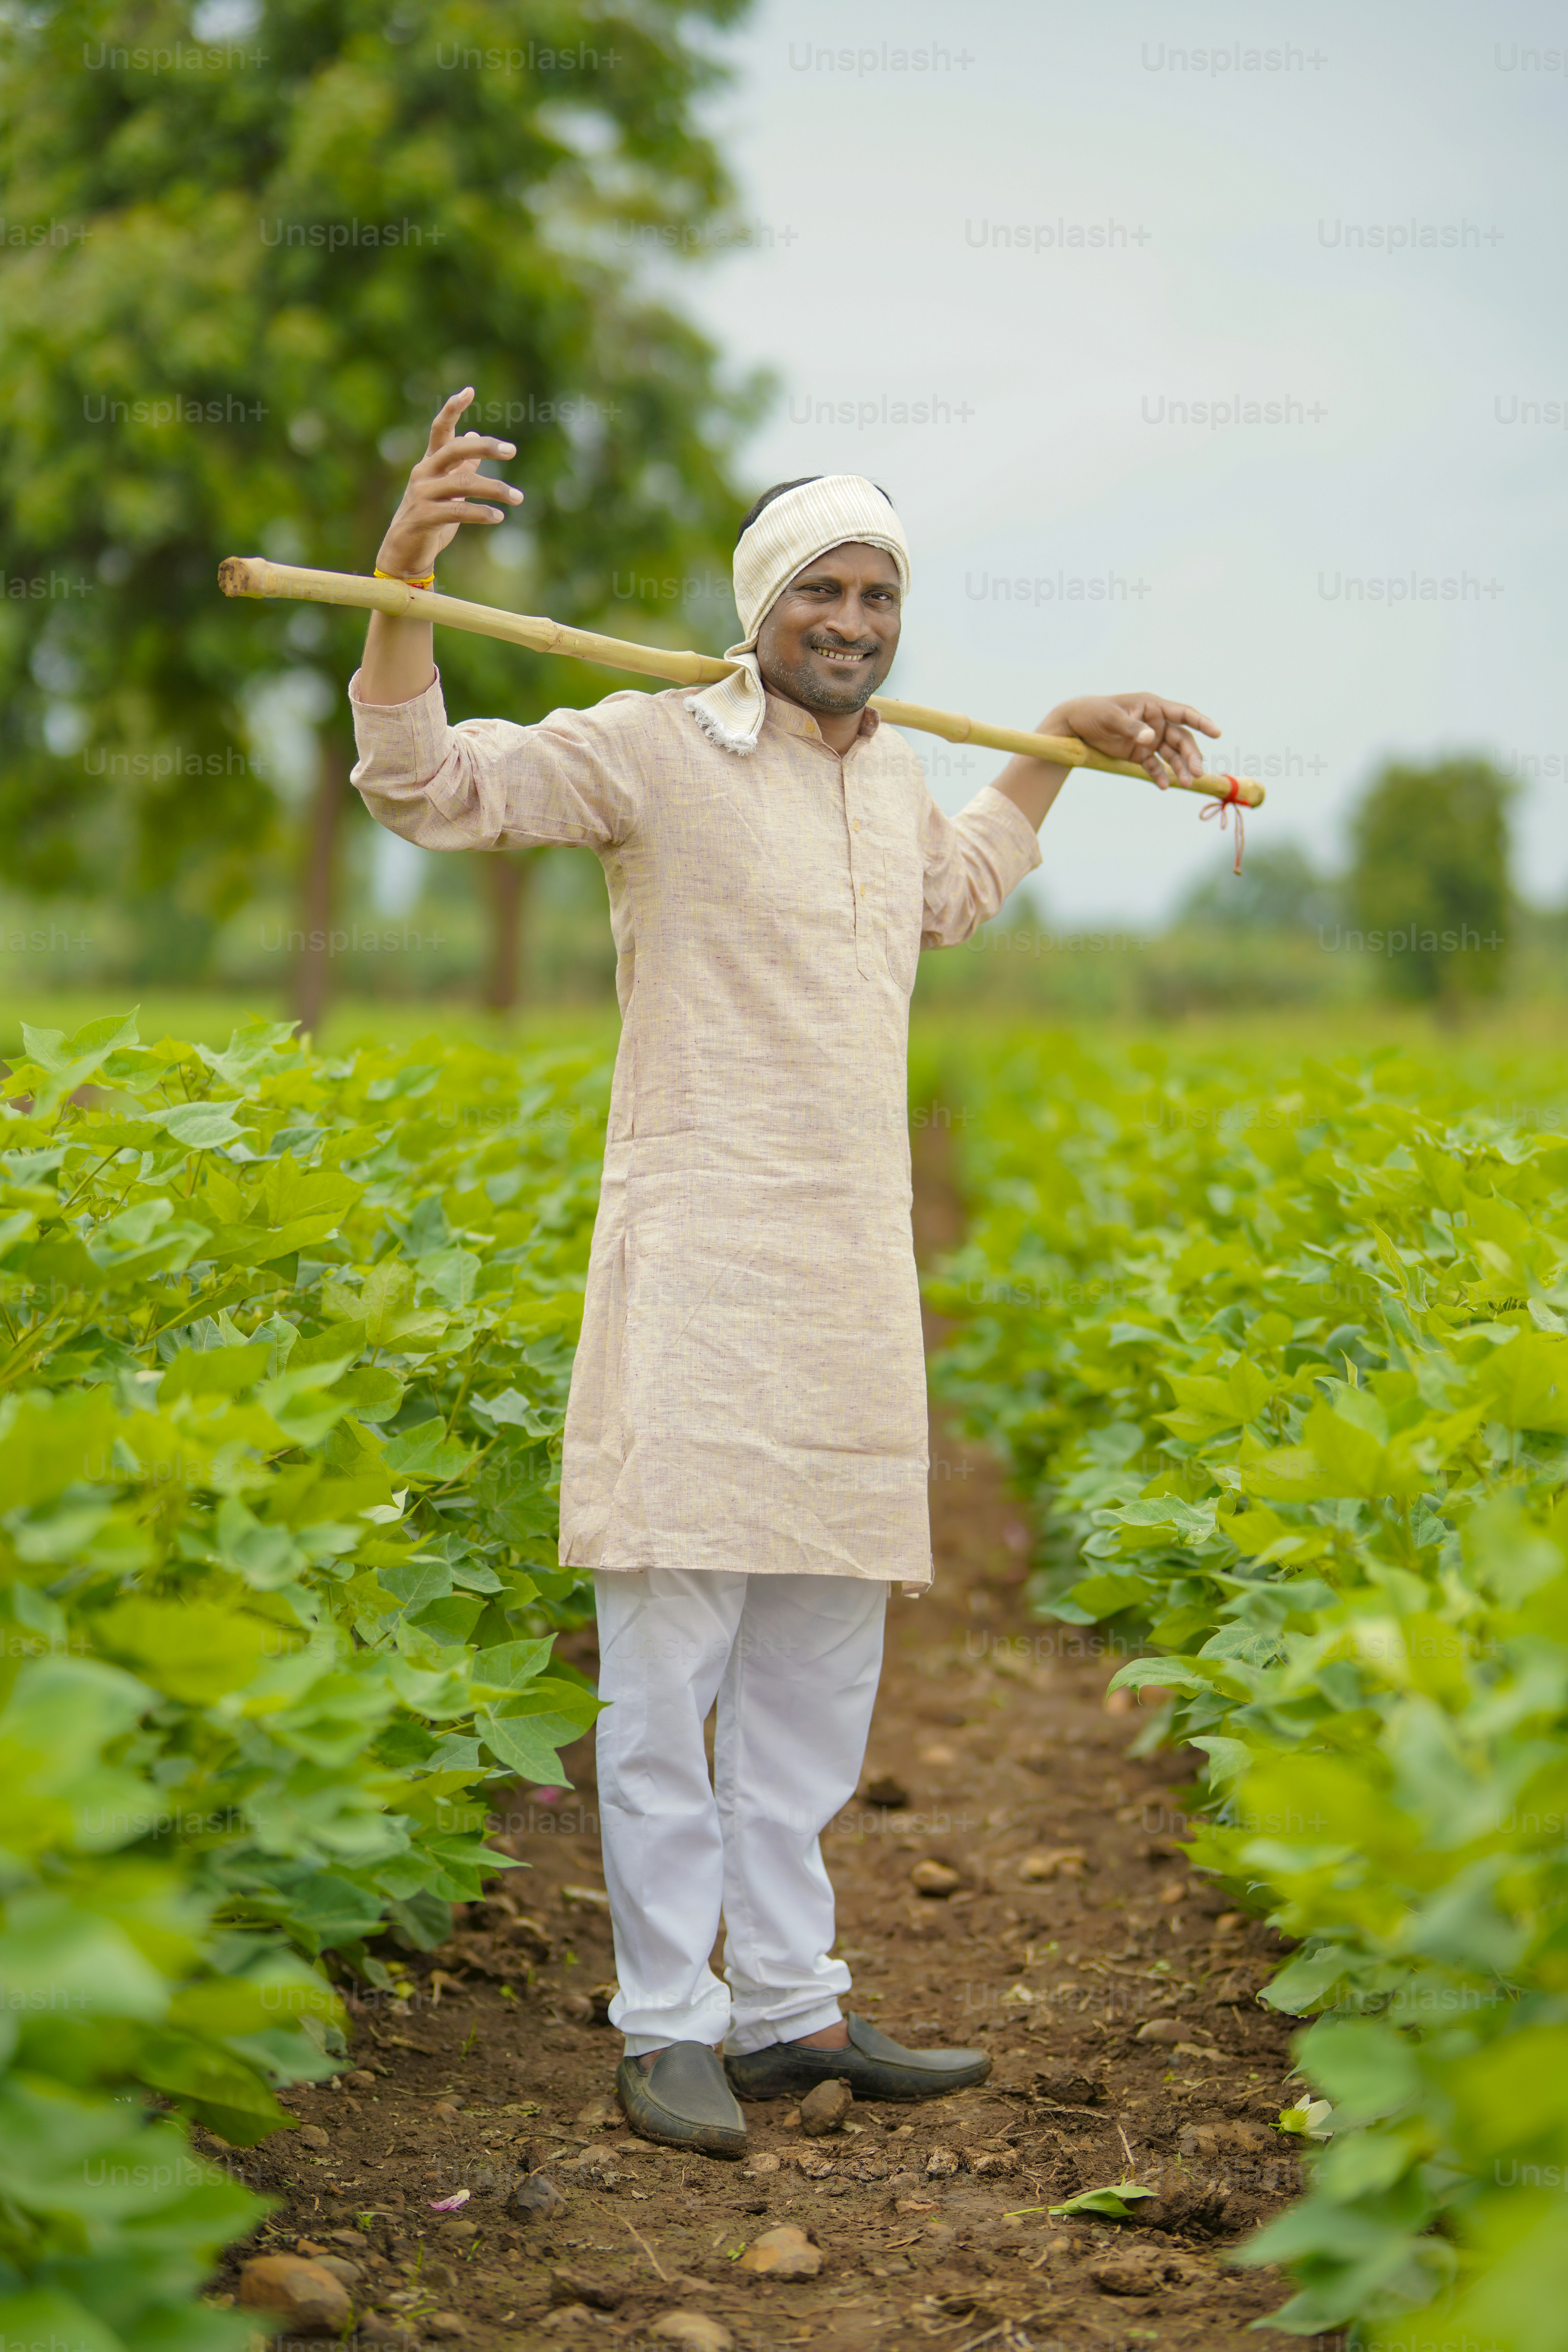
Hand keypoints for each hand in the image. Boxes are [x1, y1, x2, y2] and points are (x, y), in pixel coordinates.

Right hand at [374, 388, 524, 578]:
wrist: (404, 552)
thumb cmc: (430, 518)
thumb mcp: (448, 489)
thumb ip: (462, 465)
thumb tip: (474, 435)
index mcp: (430, 463)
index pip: (440, 429)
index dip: (452, 409)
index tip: (469, 391)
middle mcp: (423, 473)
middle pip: (455, 450)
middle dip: (485, 447)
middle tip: (512, 451)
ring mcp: (421, 494)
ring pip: (462, 483)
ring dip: (494, 489)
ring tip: (518, 497)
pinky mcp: (424, 517)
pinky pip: (458, 511)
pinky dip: (481, 513)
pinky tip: (499, 516)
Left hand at [1040, 693, 1220, 787]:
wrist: (1075, 725)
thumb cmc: (1094, 713)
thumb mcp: (1111, 717)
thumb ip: (1131, 727)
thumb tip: (1151, 738)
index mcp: (1153, 706)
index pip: (1183, 713)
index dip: (1201, 722)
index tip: (1217, 733)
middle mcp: (1156, 723)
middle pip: (1181, 739)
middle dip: (1191, 755)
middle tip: (1198, 772)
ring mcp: (1149, 739)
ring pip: (1171, 755)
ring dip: (1180, 768)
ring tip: (1187, 783)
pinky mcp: (1139, 754)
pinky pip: (1154, 766)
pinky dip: (1160, 776)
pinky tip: (1165, 786)